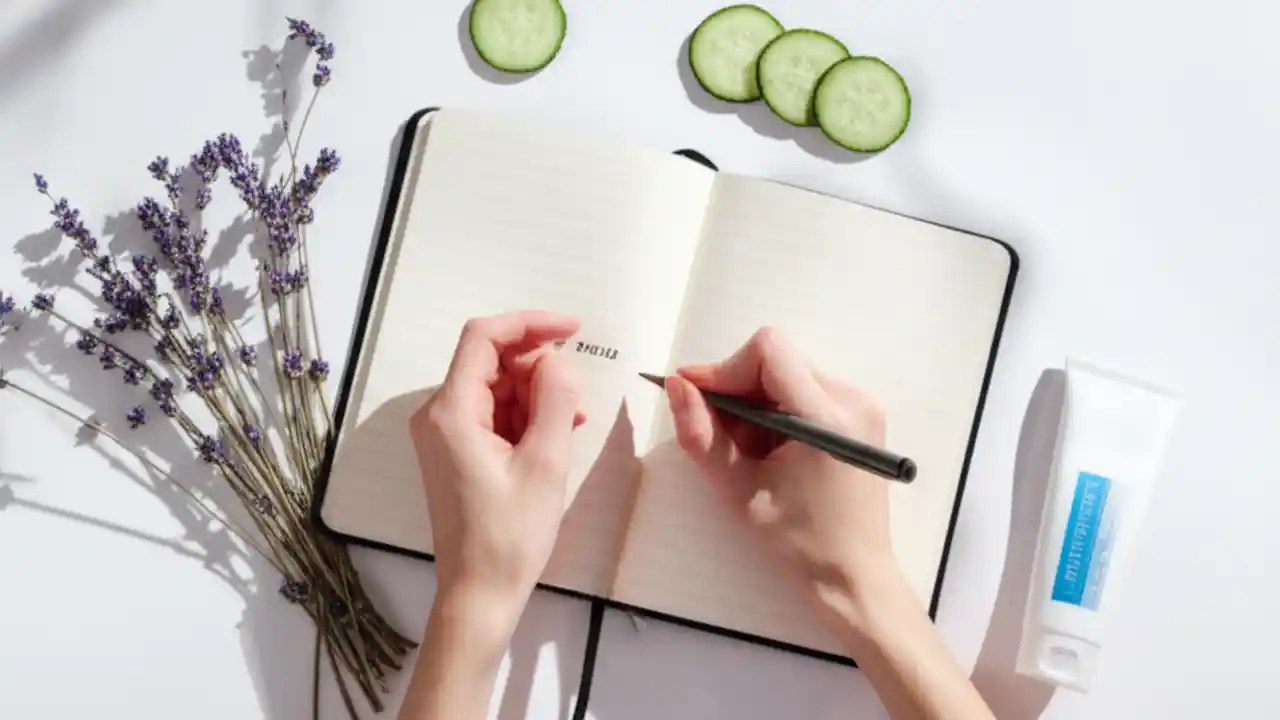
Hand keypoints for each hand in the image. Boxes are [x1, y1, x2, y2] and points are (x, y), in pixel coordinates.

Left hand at [410, 310, 585, 624]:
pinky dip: (526, 416)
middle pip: (491, 361)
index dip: (530, 324)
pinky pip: (494, 414)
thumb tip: (558, 361)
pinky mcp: (455, 451)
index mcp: (450, 412)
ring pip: (497, 387)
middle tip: (575, 401)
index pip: (484, 338)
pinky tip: (555, 436)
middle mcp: (438, 415)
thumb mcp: (545, 463)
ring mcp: (444, 434)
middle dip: (538, 369)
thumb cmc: (509, 536)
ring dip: (537, 395)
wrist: (479, 593)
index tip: (573, 329)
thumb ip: (555, 400)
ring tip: (570, 425)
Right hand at [665, 328, 906, 644]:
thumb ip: (702, 435)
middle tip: (720, 435)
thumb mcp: (739, 491)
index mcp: (828, 416)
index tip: (695, 398)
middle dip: (738, 390)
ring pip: (788, 373)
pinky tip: (772, 451)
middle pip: (777, 359)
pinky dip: (777, 411)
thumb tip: (677, 386)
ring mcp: (862, 405)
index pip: (768, 350)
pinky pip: (805, 390)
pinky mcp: (860, 416)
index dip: (724, 368)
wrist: (854, 577)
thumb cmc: (798, 543)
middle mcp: (853, 399)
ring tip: (749, 452)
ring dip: (756, 403)